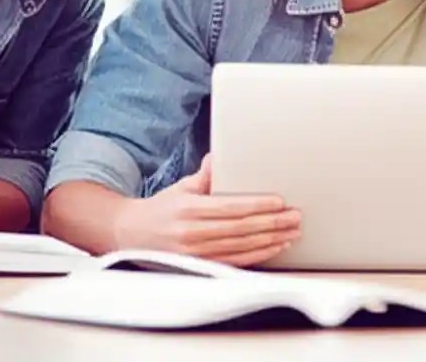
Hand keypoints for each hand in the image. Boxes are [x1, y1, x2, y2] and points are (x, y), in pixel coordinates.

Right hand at [112, 154, 301, 266]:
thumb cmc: (162, 209)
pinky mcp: (200, 267)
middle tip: (295, 217)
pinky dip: (258, 256)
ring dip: (271, 240)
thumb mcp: (181, 187)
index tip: (279, 202)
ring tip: (292, 233)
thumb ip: (204, 176)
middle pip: (241, 229)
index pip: (230, 208)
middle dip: (272, 223)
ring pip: (241, 247)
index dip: (257, 205)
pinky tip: (275, 248)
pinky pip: (234, 262)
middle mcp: (192, 233)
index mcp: (189, 209)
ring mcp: (195, 253)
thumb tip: (219, 157)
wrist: (130, 236)